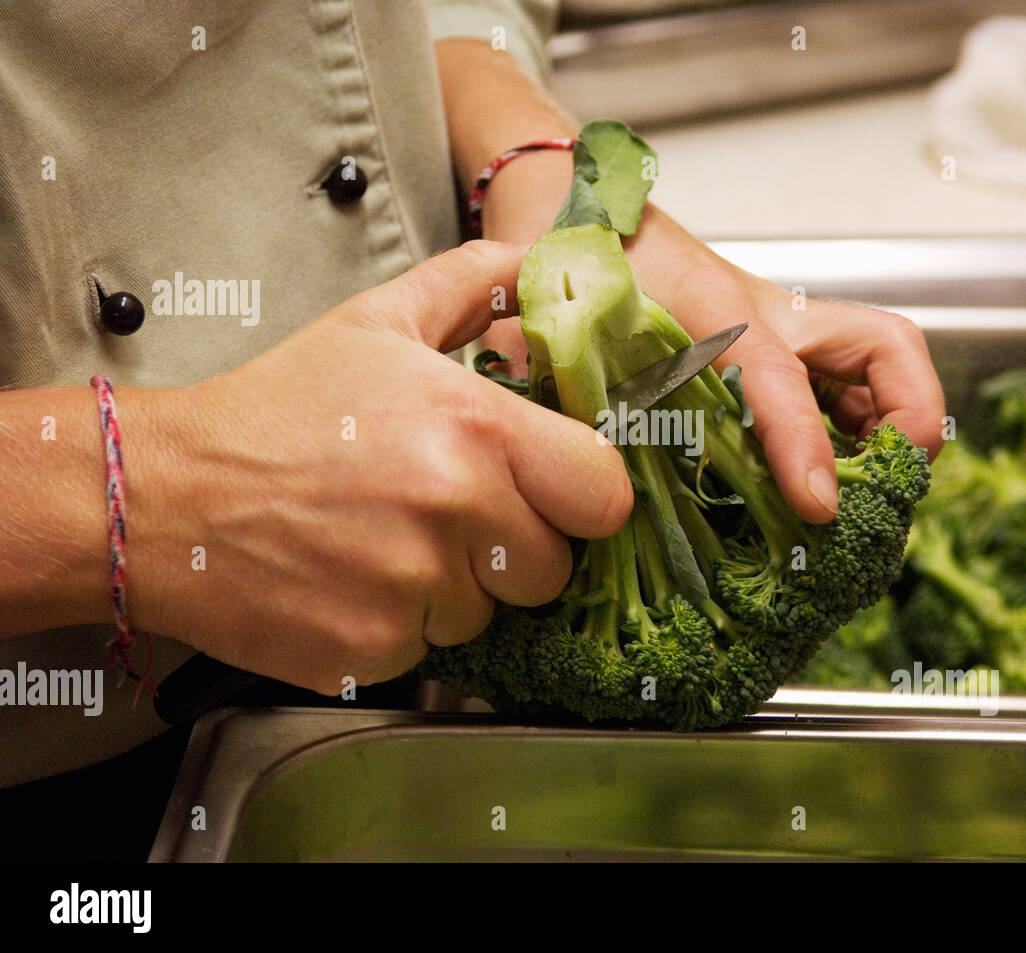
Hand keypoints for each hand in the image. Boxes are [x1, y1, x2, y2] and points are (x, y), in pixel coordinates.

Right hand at [121, 241, 632, 693]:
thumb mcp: (376, 324)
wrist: (165, 495)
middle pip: (552, 565)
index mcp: (476, 427)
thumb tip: (534, 261)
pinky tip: (350, 580)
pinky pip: (430, 650)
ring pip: (488, 612)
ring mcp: (414, 587)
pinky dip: (399, 625)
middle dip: (513, 548)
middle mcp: (455, 509)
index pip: (603, 494)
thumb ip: (472, 288)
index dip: (581, 497)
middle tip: (445, 515)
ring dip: (451, 589)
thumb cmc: (276, 411)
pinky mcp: (372, 648)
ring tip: (382, 541)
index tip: (551, 493)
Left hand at [482, 190, 944, 524]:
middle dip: (908, 421)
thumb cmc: (576, 264)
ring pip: (884, 362)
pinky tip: (829, 480)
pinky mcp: (788, 345)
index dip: (801, 442)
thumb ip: (565, 390)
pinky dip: (861, 431)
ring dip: (895, 429)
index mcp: (709, 305)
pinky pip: (854, 382)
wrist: (586, 208)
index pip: (774, 371)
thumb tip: (577, 475)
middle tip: (879, 497)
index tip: (817, 504)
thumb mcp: (559, 328)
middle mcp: (769, 313)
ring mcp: (788, 326)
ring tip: (866, 497)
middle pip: (885, 346)